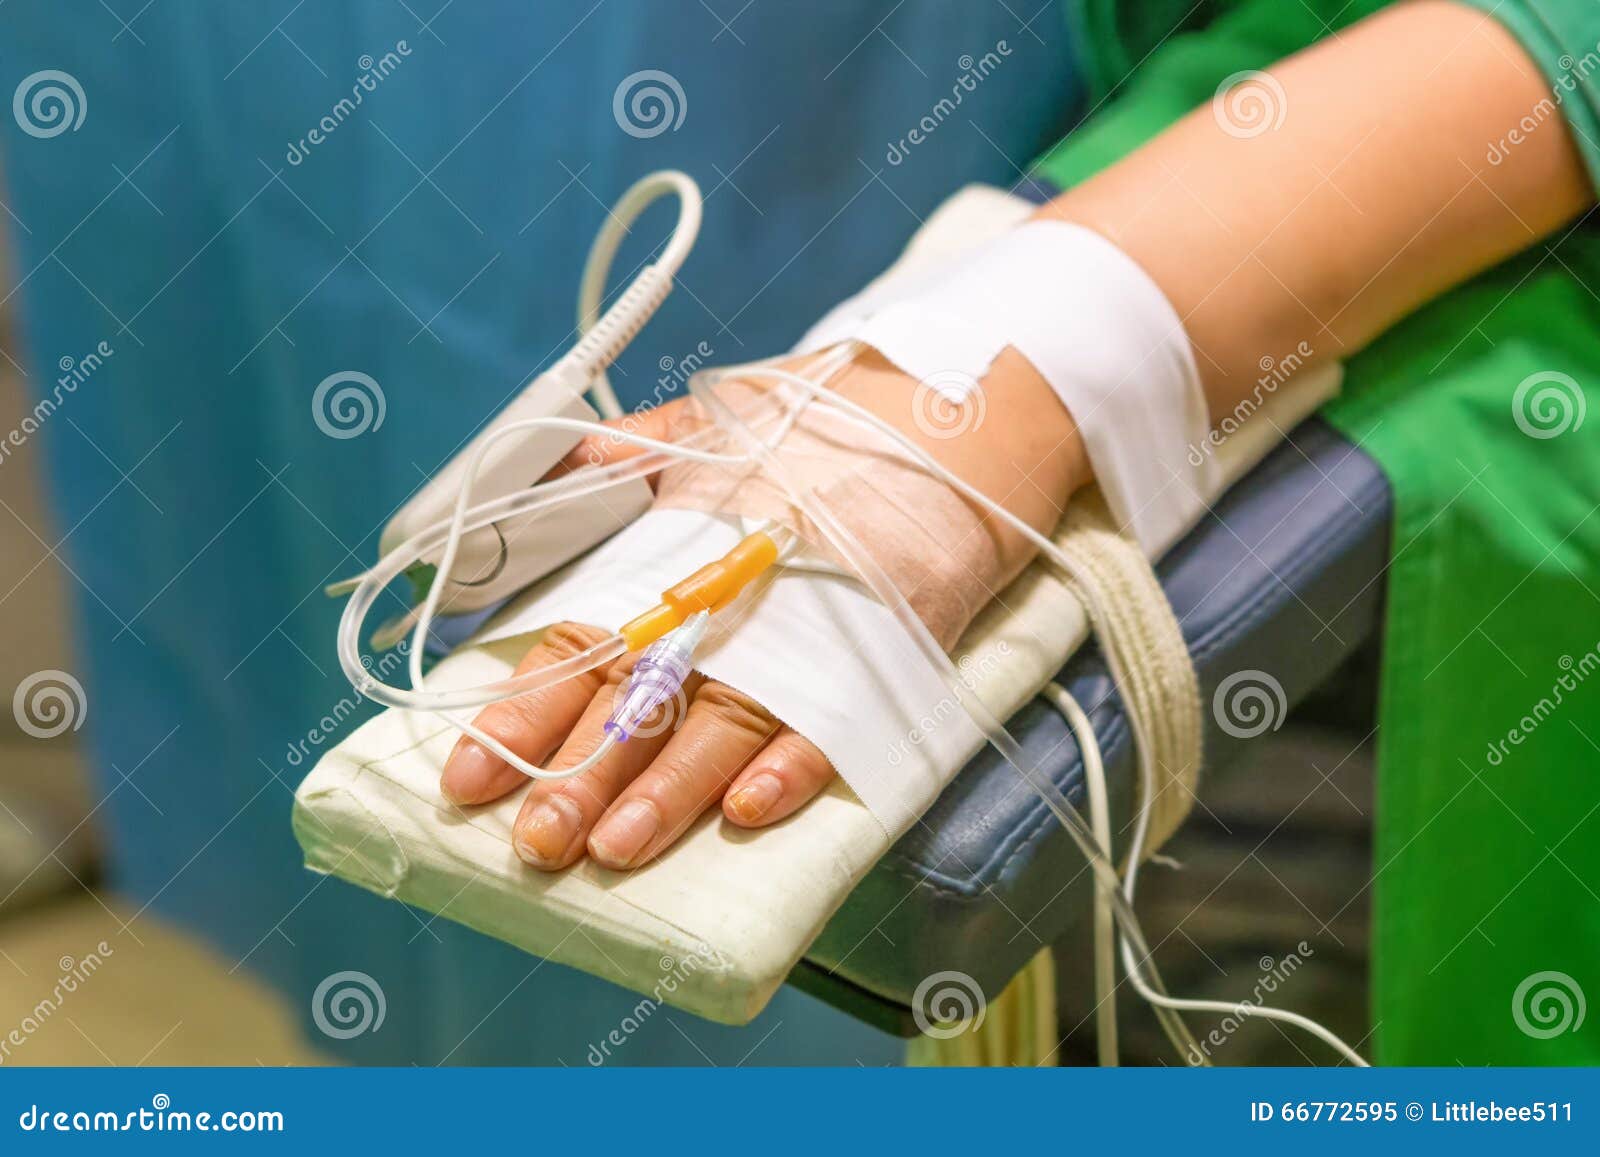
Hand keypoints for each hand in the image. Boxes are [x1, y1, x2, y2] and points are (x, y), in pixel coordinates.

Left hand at [440, 349, 1086, 869]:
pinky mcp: (889, 645)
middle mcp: (734, 587)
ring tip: (617, 850)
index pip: (584, 631)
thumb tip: (542, 478)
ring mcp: (814, 620)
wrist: (963, 411)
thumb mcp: (709, 417)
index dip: (525, 705)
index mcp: (680, 538)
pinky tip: (747, 816)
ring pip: (727, 717)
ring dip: (670, 790)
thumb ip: (621, 455)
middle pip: (645, 691)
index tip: (467, 771)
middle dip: (581, 771)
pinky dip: (794, 769)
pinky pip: (836, 718)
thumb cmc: (827, 417)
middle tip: (533, 840)